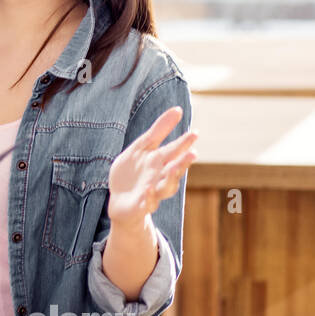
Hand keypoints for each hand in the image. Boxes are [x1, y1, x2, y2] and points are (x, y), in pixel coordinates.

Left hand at [106, 106, 198, 224]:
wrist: (119, 200)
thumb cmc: (133, 172)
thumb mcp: (141, 148)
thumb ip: (158, 130)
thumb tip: (178, 109)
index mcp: (161, 162)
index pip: (175, 151)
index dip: (184, 143)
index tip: (195, 132)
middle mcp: (161, 177)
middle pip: (175, 169)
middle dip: (183, 162)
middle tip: (193, 153)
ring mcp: (153, 192)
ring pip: (166, 187)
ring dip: (171, 178)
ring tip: (174, 168)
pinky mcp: (142, 205)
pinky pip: (148, 203)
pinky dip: (149, 197)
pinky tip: (148, 189)